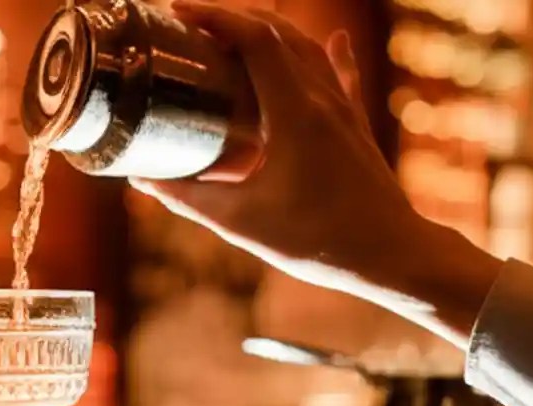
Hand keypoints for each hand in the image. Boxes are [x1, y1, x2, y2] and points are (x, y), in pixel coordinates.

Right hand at [132, 1, 501, 346]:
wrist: (390, 255)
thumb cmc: (316, 241)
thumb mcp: (239, 222)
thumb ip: (187, 198)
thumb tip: (142, 179)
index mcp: (294, 112)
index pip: (255, 39)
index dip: (216, 18)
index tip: (180, 14)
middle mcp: (321, 99)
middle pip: (278, 33)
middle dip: (234, 19)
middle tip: (193, 25)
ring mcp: (343, 109)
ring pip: (307, 48)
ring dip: (270, 32)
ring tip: (233, 33)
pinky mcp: (355, 126)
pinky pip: (341, 76)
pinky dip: (330, 52)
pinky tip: (334, 37)